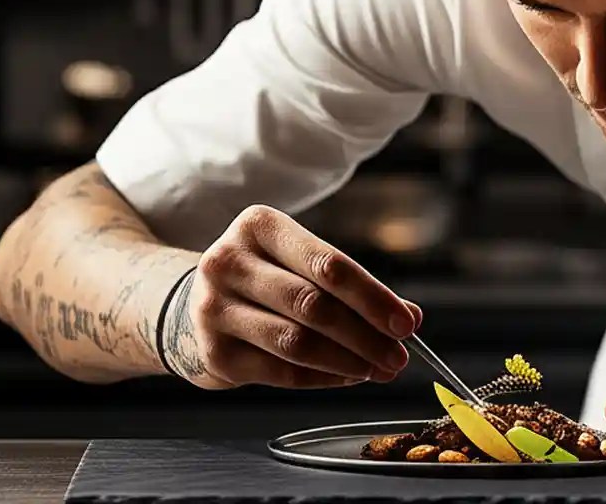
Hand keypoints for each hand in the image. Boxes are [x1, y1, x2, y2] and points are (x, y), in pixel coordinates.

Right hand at [169, 204, 420, 389]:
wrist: (196, 302)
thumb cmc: (268, 277)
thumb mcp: (303, 263)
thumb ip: (355, 286)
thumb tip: (409, 316)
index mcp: (259, 226)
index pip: (328, 264)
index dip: (373, 298)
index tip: (407, 324)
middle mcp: (229, 262)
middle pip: (313, 305)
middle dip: (366, 336)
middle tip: (398, 357)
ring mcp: (214, 308)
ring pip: (296, 342)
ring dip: (347, 362)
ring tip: (377, 369)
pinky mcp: (214, 352)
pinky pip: (281, 372)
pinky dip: (322, 379)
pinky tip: (347, 377)